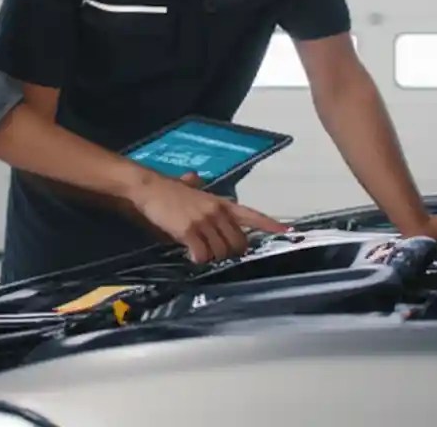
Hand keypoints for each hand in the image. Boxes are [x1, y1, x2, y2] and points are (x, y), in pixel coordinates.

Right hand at [130, 174, 288, 263]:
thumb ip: (196, 187)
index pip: (251, 214)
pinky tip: (189, 254)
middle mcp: (217, 212)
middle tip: (214, 250)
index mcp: (221, 203)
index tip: (288, 231)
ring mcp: (204, 221)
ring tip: (197, 249)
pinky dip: (197, 259)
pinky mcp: (189, 231)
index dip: (269, 225)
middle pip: (238, 243)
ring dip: (210, 257)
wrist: (148, 188)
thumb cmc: (167, 189)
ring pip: (220, 252)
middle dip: (229, 252)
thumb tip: (193, 178)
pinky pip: (202, 255)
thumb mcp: (189, 187)